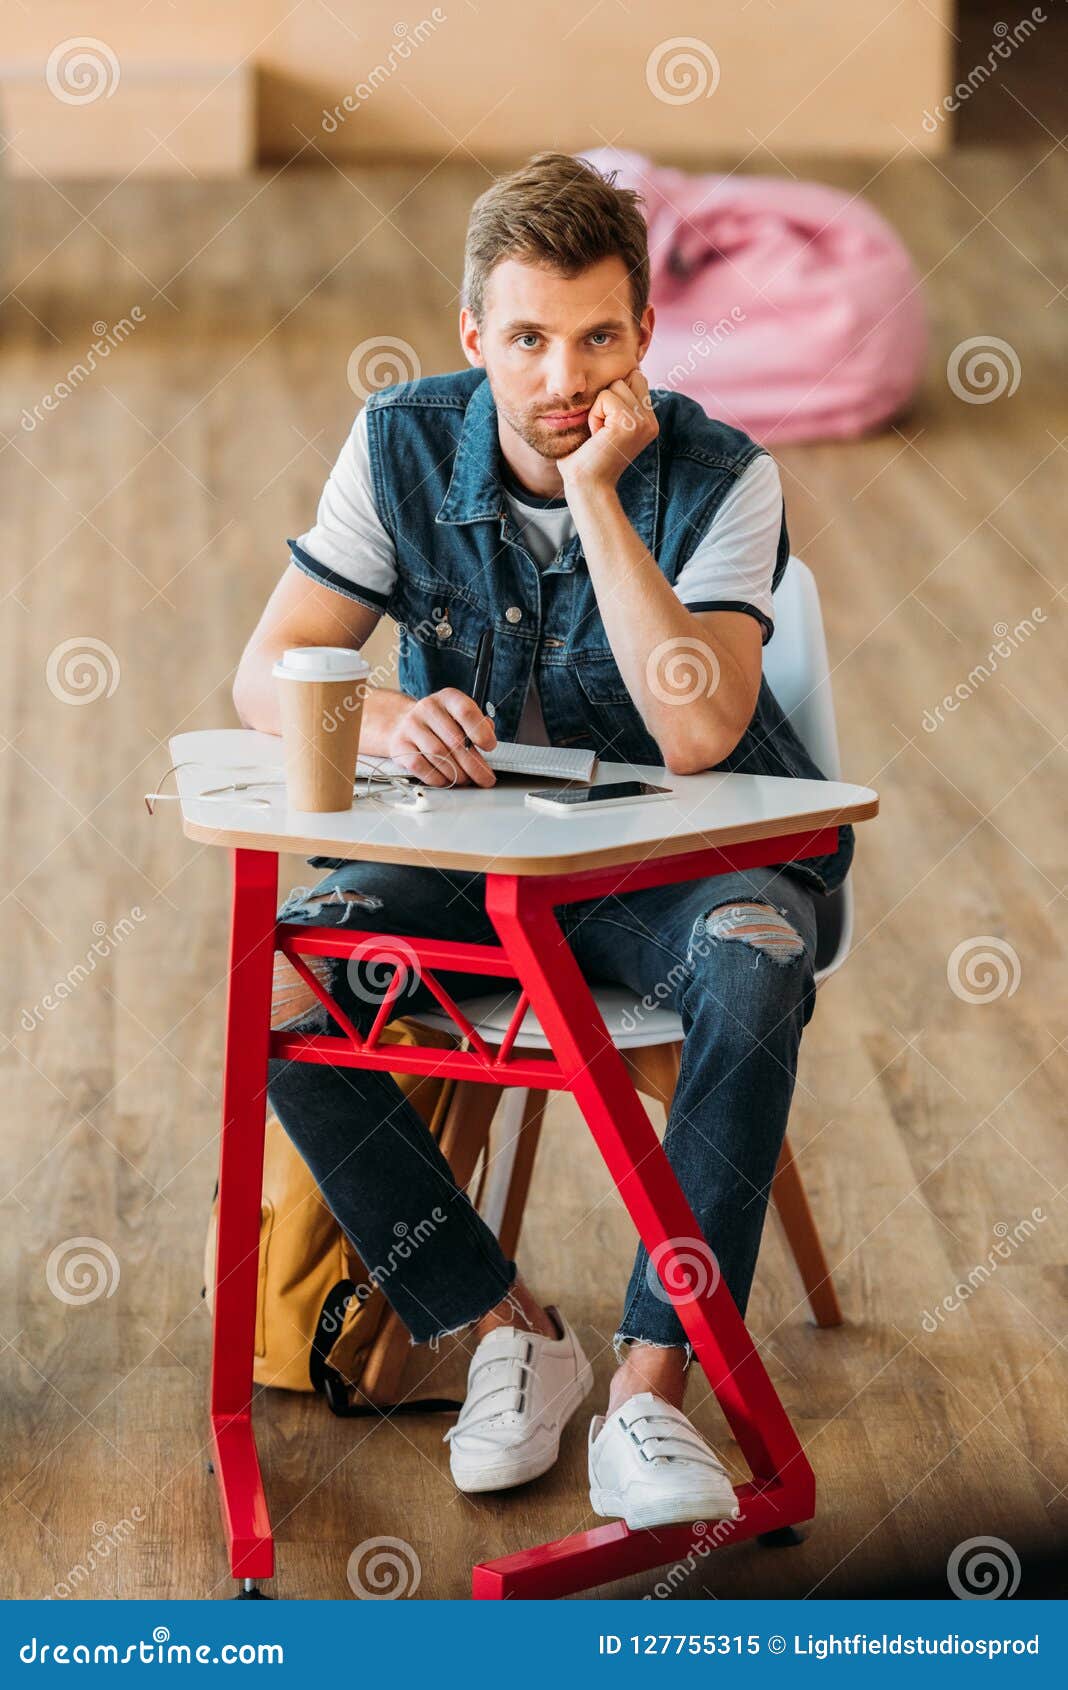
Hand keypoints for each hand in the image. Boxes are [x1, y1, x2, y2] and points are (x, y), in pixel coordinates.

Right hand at [387, 687, 496, 786]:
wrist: (403, 725)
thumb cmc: (440, 724)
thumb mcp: (459, 716)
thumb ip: (477, 724)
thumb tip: (488, 737)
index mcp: (447, 698)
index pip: (465, 711)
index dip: (481, 731)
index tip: (490, 747)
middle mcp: (428, 708)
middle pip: (455, 740)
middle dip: (474, 765)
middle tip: (485, 778)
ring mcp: (411, 726)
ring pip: (439, 755)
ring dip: (457, 773)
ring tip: (466, 780)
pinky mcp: (400, 745)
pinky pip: (422, 766)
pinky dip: (438, 778)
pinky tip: (447, 780)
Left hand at [557, 368, 658, 494]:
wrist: (586, 485)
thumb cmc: (586, 456)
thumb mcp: (605, 422)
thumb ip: (615, 399)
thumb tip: (617, 368)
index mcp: (648, 420)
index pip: (635, 378)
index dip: (613, 394)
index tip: (606, 425)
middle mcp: (651, 421)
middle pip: (628, 376)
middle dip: (607, 396)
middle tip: (601, 429)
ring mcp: (644, 422)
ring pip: (616, 384)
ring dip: (599, 407)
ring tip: (599, 433)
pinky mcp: (631, 424)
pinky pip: (606, 397)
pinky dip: (594, 414)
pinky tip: (597, 435)